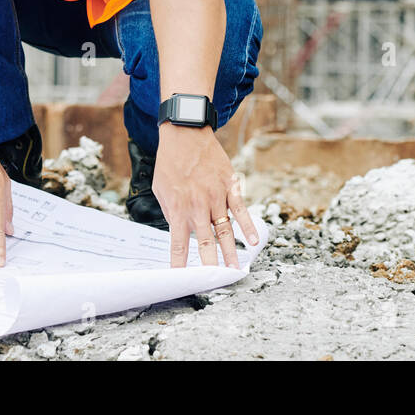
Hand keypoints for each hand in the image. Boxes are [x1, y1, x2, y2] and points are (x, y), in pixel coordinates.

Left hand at [152, 124, 259, 268]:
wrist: (185, 134)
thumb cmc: (170, 162)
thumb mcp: (161, 189)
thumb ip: (171, 211)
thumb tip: (180, 230)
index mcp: (178, 208)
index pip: (178, 243)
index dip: (180, 263)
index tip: (183, 278)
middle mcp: (198, 206)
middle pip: (205, 242)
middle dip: (210, 264)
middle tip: (215, 280)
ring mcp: (216, 196)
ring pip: (225, 230)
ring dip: (231, 251)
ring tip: (235, 269)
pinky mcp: (229, 186)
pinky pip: (241, 210)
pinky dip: (248, 226)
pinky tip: (253, 240)